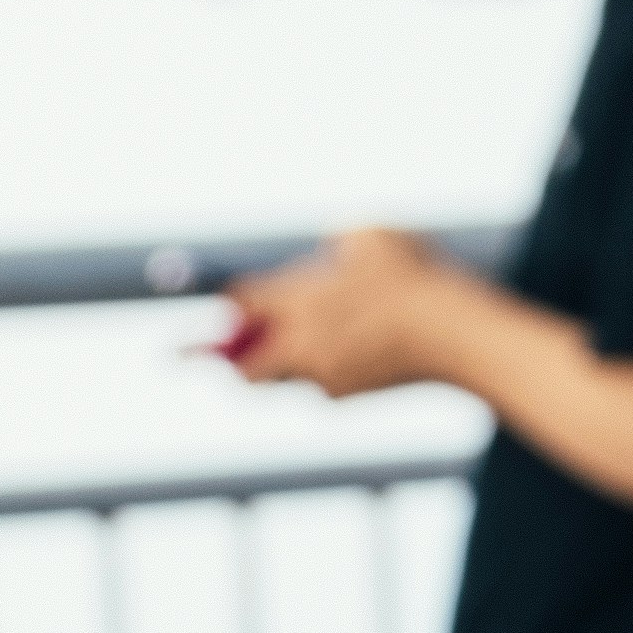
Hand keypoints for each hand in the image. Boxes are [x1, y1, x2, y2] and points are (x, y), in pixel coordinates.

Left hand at [220, 229, 494, 406]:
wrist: (452, 334)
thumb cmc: (414, 276)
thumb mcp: (371, 235)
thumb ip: (339, 238)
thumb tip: (330, 243)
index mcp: (299, 299)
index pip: (241, 304)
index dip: (222, 306)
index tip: (204, 307)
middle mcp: (302, 345)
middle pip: (244, 367)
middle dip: (217, 361)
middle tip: (180, 356)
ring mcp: (324, 377)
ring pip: (280, 379)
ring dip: (270, 367)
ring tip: (255, 357)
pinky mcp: (345, 397)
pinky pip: (316, 385)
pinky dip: (314, 371)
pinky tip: (336, 352)